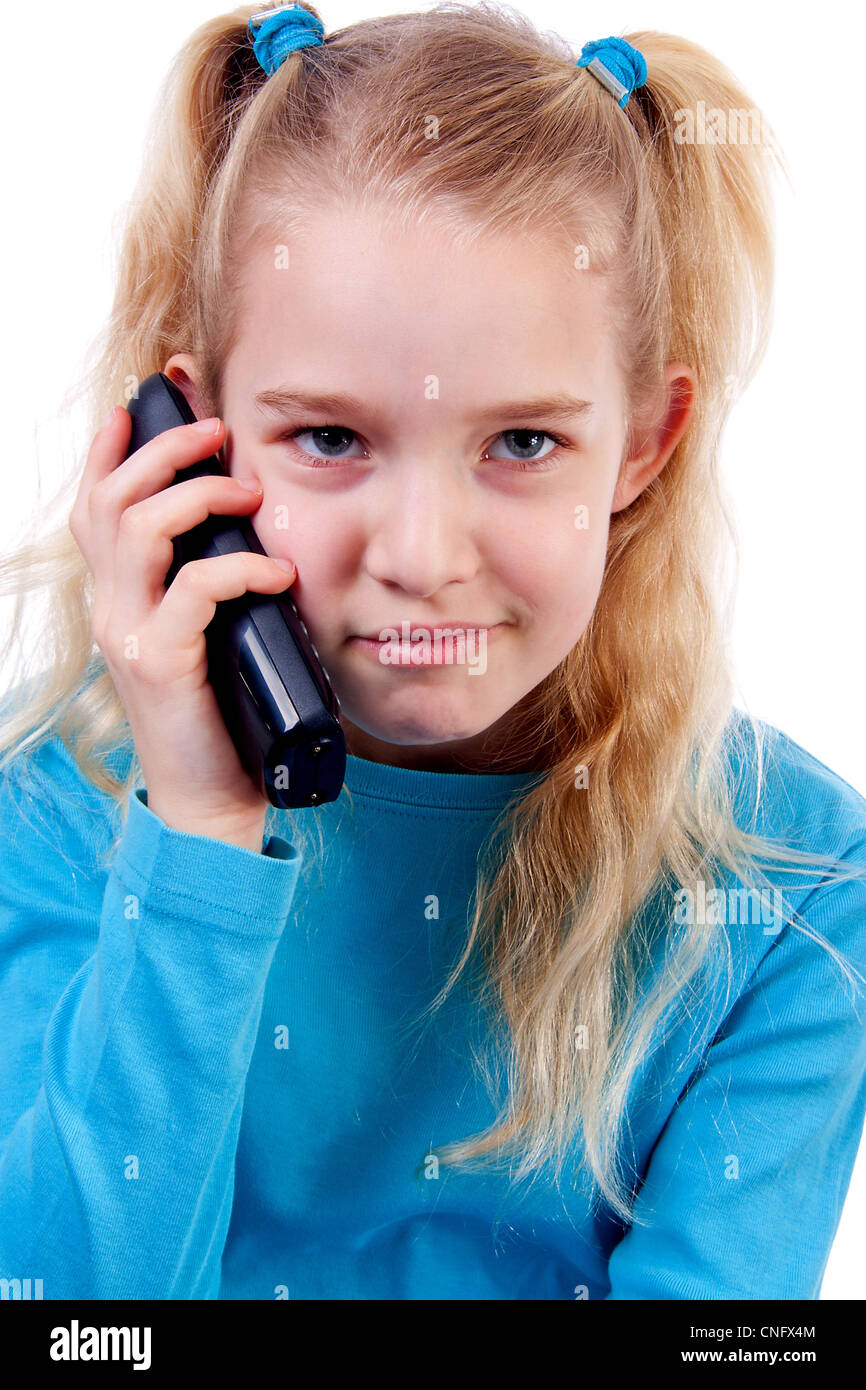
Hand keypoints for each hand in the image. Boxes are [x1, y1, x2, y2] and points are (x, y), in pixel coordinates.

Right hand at [69, 405, 295, 846]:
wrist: (212, 799)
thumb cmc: (222, 712)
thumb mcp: (208, 632)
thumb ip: (208, 582)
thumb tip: (249, 523)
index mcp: (118, 596)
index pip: (95, 503)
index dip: (113, 445)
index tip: (151, 397)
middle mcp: (111, 607)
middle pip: (109, 499)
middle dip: (161, 448)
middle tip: (216, 429)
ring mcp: (128, 634)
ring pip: (138, 528)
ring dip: (196, 494)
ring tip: (247, 491)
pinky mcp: (160, 663)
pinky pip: (192, 589)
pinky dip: (238, 568)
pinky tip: (276, 573)